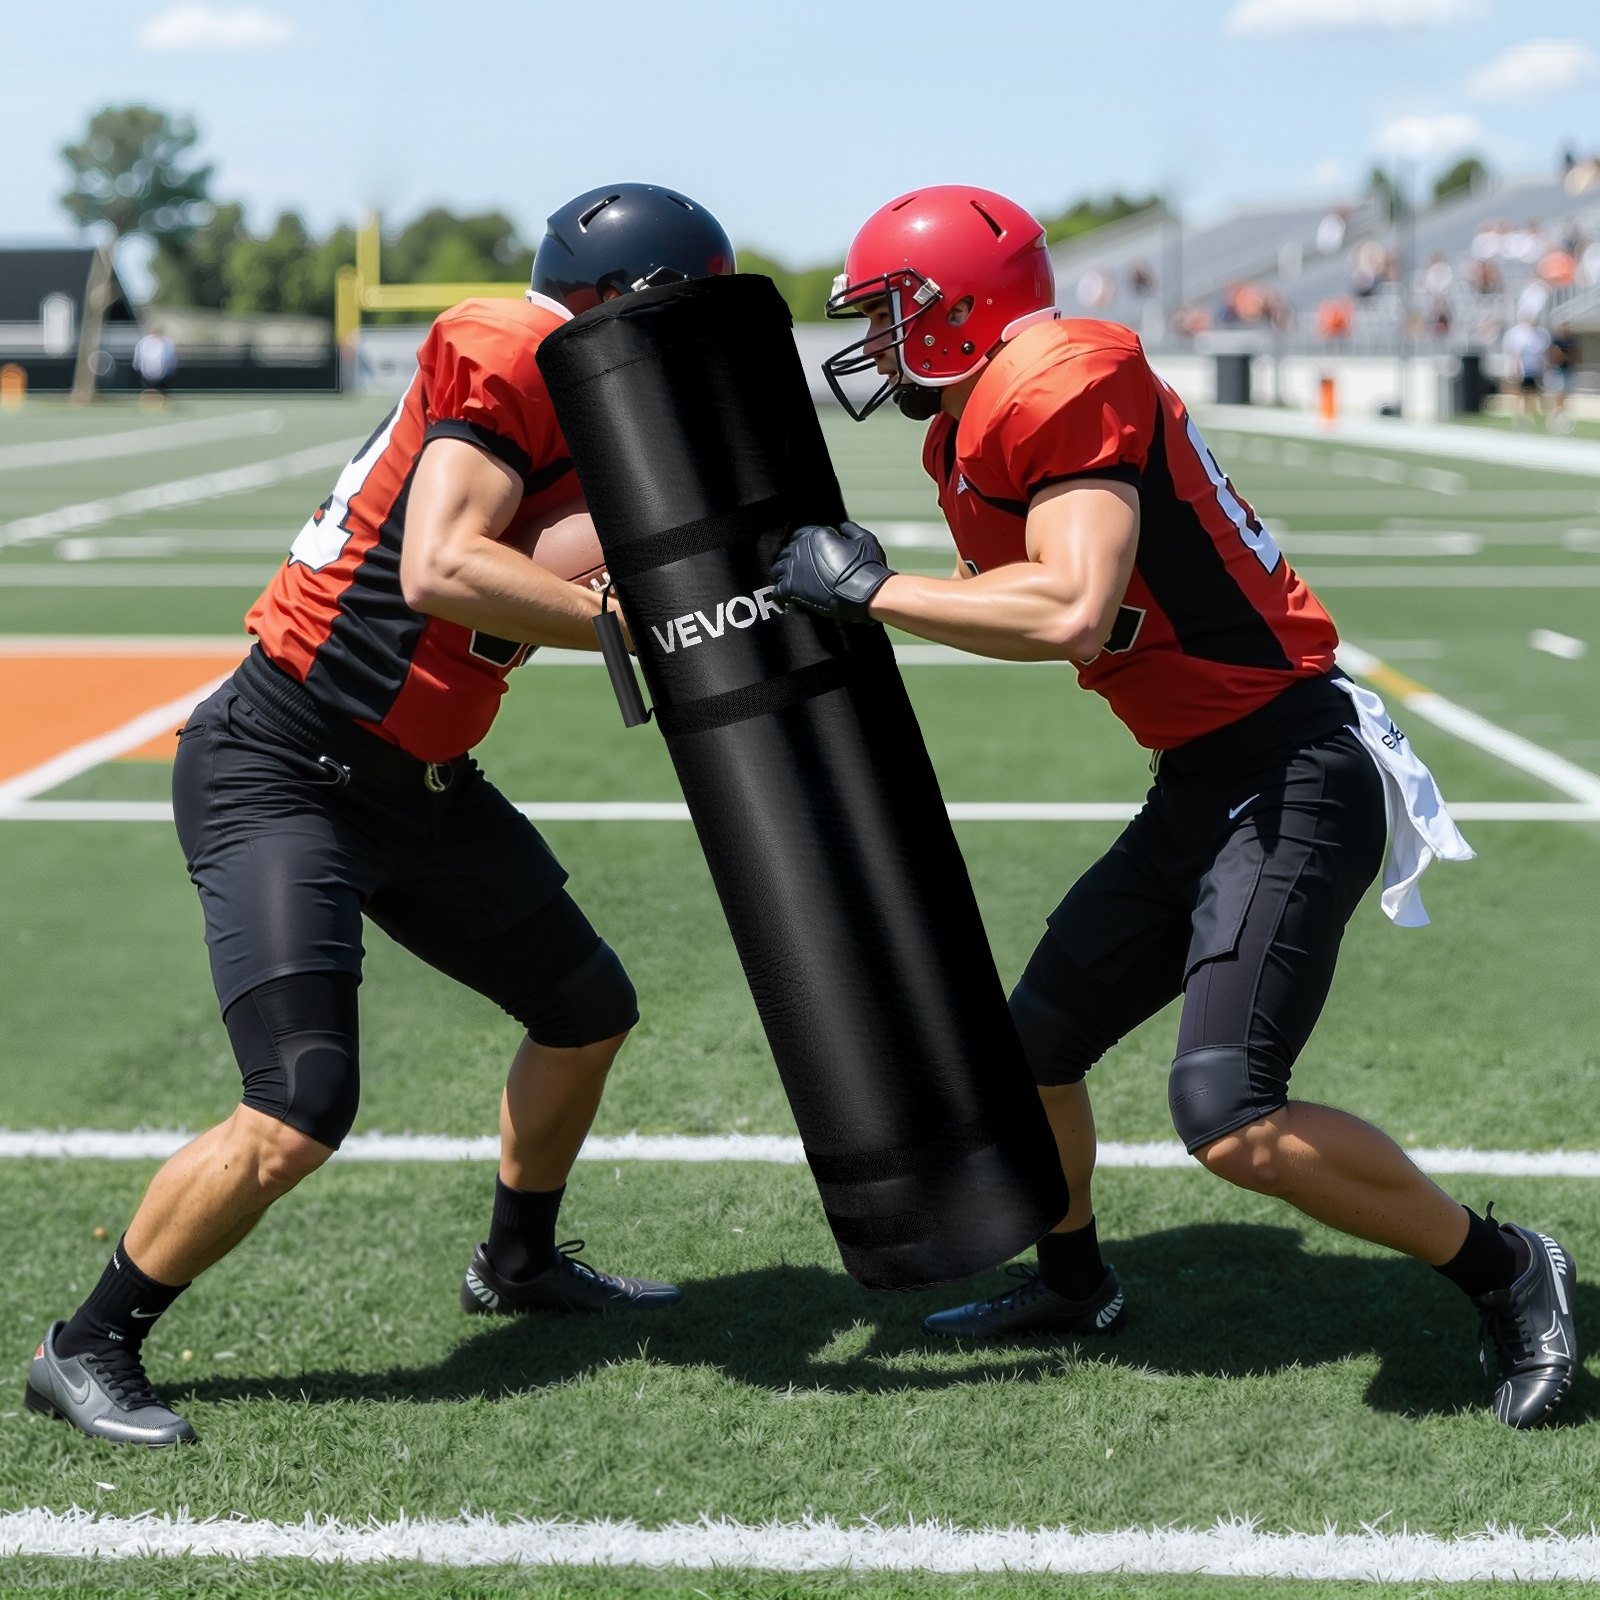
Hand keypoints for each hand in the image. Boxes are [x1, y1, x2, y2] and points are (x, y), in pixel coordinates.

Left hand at [770, 521, 894, 622]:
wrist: (865, 591)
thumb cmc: (867, 565)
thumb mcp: (864, 539)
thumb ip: (851, 530)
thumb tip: (842, 527)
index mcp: (816, 535)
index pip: (800, 536)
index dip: (803, 545)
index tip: (807, 554)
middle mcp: (801, 548)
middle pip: (787, 553)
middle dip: (792, 560)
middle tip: (798, 571)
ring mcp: (794, 569)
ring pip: (778, 569)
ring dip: (782, 575)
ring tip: (788, 583)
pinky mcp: (792, 588)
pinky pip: (777, 591)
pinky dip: (778, 596)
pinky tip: (782, 601)